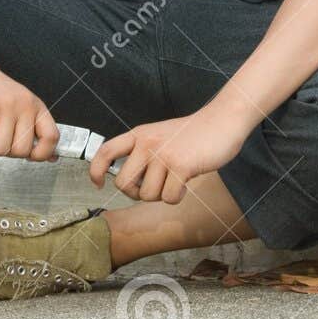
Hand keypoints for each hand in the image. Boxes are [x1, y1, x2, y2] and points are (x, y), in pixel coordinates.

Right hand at [0, 56, 58, 160]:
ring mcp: (6, 103)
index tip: (28, 155)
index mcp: (36, 107)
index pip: (51, 137)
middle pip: (22, 150)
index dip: (42, 154)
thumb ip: (34, 132)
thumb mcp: (20, 109)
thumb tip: (52, 157)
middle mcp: (24, 104)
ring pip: (0, 148)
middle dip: (5, 151)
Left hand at [89, 113, 245, 203]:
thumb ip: (143, 153)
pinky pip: (169, 197)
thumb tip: (130, 182)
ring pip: (148, 195)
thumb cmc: (192, 134)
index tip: (98, 184)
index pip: (106, 151)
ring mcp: (163, 154)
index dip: (96, 170)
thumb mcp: (160, 135)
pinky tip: (186, 182)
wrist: (222, 122)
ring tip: (175, 180)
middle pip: (123, 183)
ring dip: (162, 195)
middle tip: (152, 188)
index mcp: (138, 135)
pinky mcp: (181, 166)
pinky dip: (177, 196)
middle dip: (136, 194)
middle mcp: (146, 143)